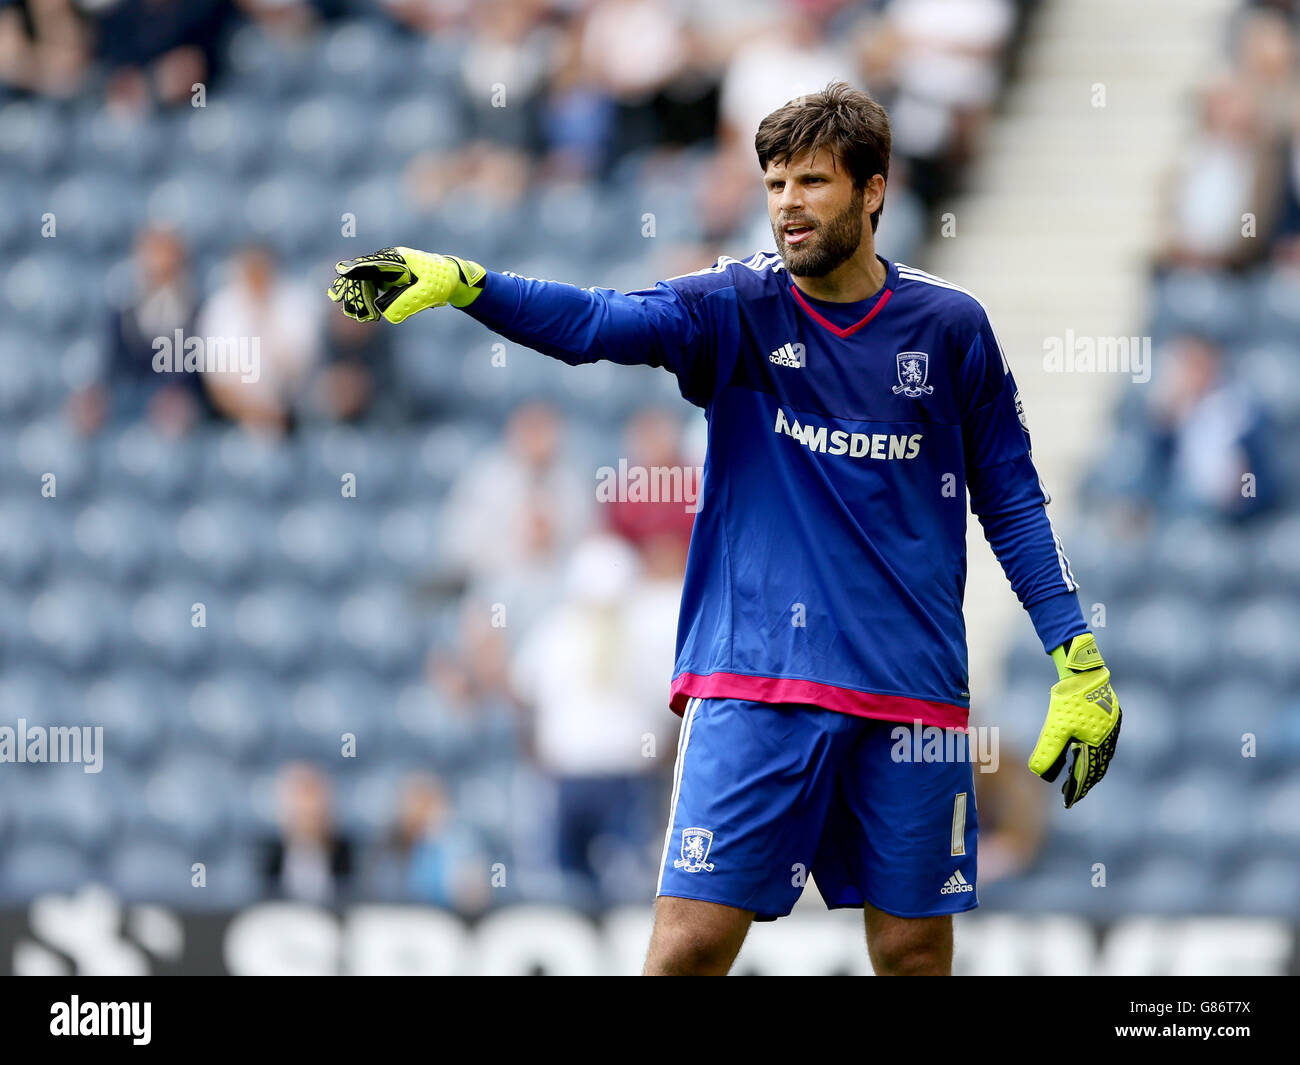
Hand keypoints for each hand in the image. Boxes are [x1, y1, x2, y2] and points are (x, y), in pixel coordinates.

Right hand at [327, 247, 484, 322]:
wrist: (452, 277)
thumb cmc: (441, 281)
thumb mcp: (427, 292)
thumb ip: (407, 302)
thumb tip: (386, 316)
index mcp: (397, 259)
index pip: (371, 265)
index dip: (355, 270)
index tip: (340, 274)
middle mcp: (389, 261)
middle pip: (363, 273)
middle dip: (351, 287)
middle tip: (337, 300)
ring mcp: (388, 270)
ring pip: (365, 281)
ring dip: (355, 295)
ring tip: (347, 311)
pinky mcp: (389, 279)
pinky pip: (371, 287)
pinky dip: (364, 298)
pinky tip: (357, 311)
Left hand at [1028, 632, 1120, 807]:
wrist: (1082, 672)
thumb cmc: (1069, 700)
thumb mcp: (1055, 728)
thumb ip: (1048, 752)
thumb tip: (1038, 773)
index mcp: (1098, 745)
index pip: (1087, 774)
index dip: (1077, 789)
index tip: (1068, 801)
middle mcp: (1109, 740)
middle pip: (1096, 768)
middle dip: (1083, 783)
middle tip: (1071, 794)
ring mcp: (1111, 729)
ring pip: (1100, 756)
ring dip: (1089, 770)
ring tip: (1075, 779)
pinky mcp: (1110, 720)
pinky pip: (1102, 744)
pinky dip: (1093, 754)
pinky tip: (1082, 755)